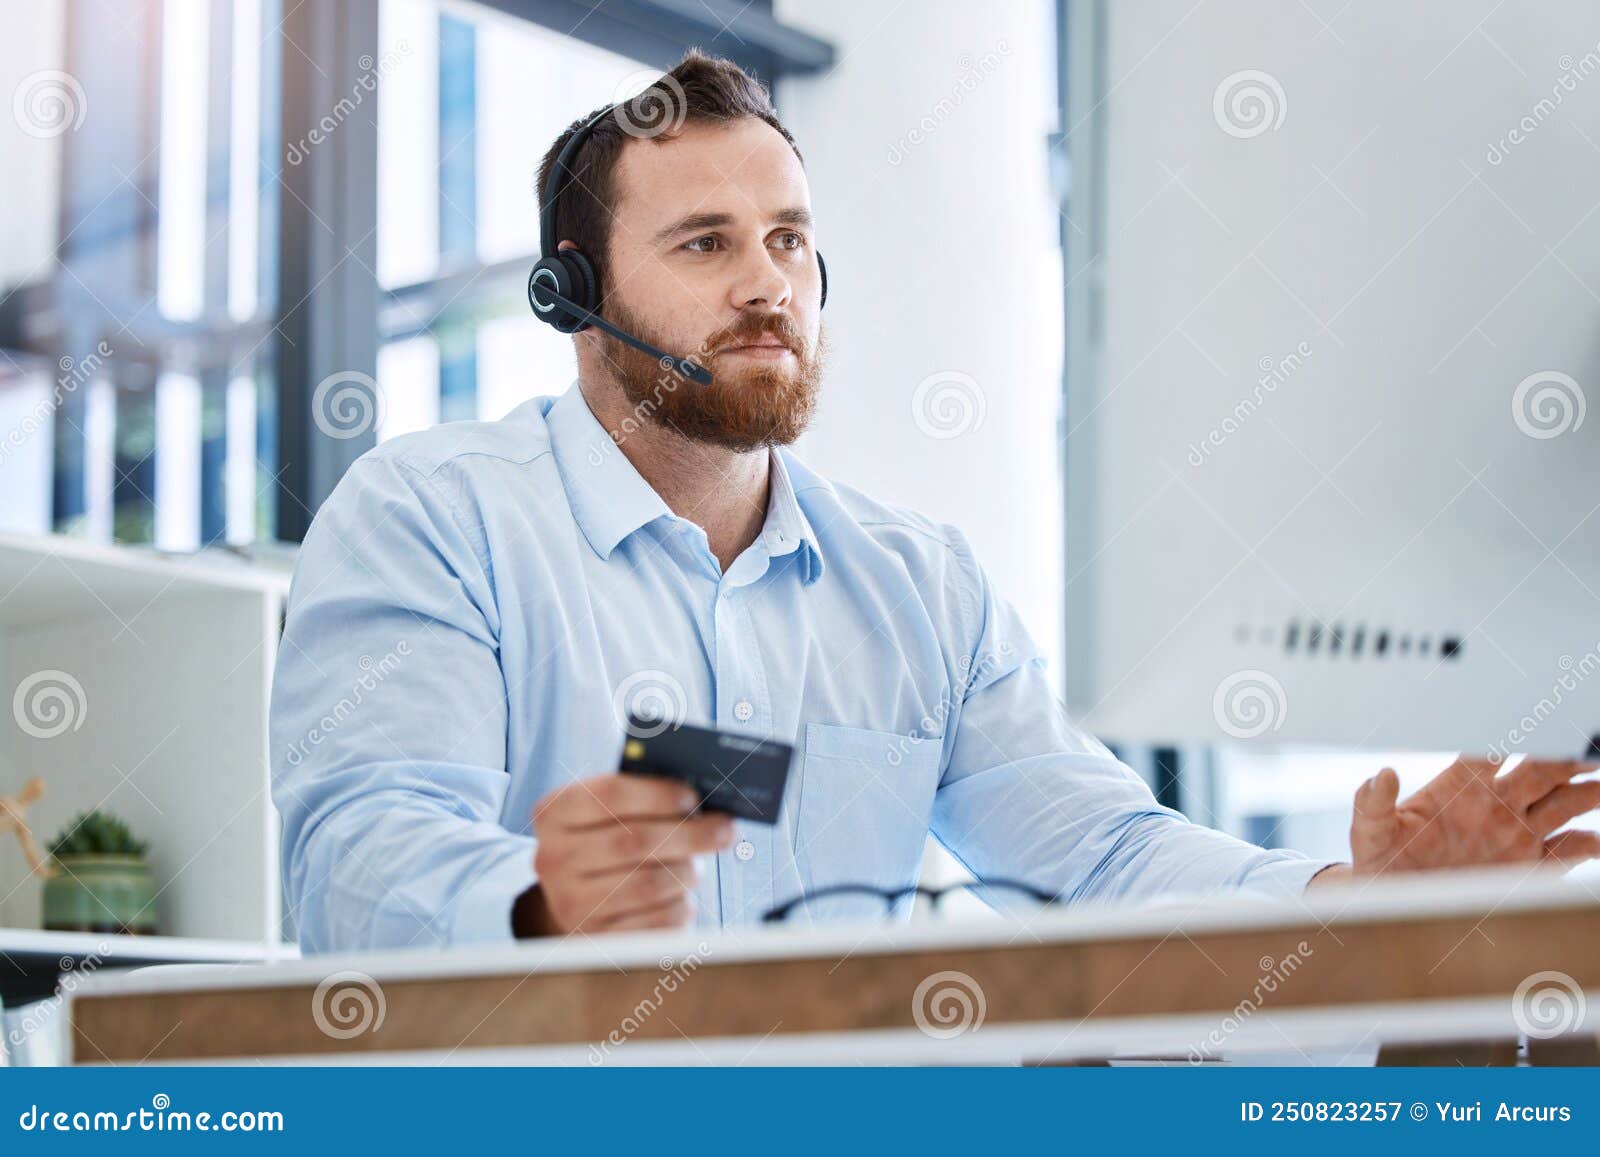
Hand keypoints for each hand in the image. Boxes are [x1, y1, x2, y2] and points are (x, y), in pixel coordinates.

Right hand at [520, 773, 735, 935]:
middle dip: (690, 834)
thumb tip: (701, 804)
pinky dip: (680, 906)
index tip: (692, 798)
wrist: (573, 899)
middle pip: (635, 840)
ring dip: (686, 872)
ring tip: (695, 866)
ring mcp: (570, 902)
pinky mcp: (596, 940)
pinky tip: (681, 897)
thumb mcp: (607, 812)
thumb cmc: (606, 841)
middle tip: (725, 829)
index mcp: (555, 812)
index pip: (609, 794)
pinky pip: (655, 922)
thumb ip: (643, 798)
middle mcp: (554, 857)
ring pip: (649, 883)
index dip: (657, 794)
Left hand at [1347, 756, 1599, 876]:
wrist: (1394, 901)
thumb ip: (1373, 803)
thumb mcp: (1370, 831)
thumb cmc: (1380, 859)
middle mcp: (1494, 804)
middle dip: (1568, 756)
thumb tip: (1382, 774)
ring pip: (1564, 804)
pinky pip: (1566, 852)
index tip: (1539, 718)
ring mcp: (1515, 834)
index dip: (1515, 732)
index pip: (1493, 748)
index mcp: (1459, 786)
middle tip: (1589, 745)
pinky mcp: (1527, 867)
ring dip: (1587, 792)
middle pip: (1541, 770)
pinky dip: (1586, 847)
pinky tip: (1596, 842)